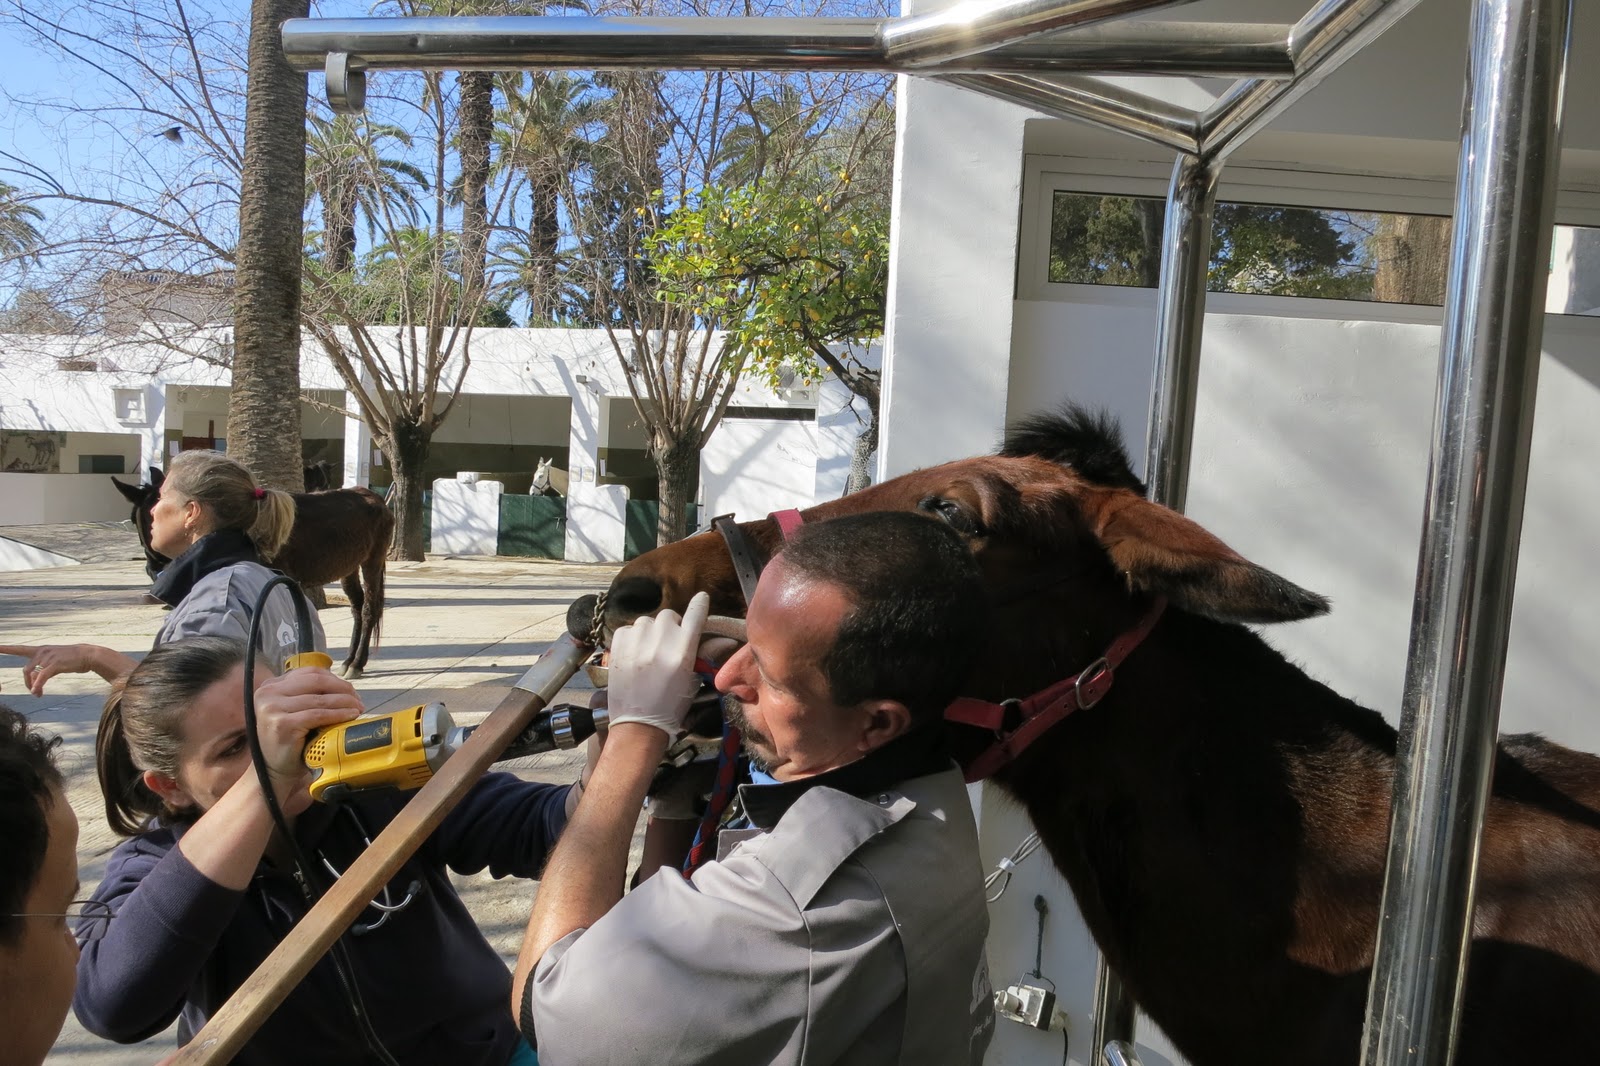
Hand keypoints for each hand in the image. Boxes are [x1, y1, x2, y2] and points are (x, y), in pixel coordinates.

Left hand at [0, 644, 96, 695]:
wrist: (88, 655)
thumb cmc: (72, 660)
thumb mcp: (55, 664)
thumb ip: (43, 671)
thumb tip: (35, 685)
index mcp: (41, 650)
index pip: (19, 649)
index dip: (6, 648)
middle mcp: (42, 651)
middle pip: (25, 670)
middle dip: (27, 683)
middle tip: (34, 692)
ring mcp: (48, 657)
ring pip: (32, 674)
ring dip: (32, 686)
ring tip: (38, 694)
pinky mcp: (55, 664)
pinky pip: (41, 676)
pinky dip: (37, 685)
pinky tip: (36, 692)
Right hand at [250, 666, 362, 810]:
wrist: (273, 770)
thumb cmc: (290, 740)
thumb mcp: (293, 710)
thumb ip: (308, 694)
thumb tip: (344, 686)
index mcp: (271, 686)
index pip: (310, 672)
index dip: (335, 679)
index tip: (350, 691)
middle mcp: (268, 693)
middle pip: (316, 681)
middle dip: (343, 689)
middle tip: (358, 700)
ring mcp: (273, 708)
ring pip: (320, 699)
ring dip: (345, 702)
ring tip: (358, 709)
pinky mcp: (283, 724)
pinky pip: (318, 715)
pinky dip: (338, 714)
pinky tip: (350, 716)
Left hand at [607, 592, 709, 737]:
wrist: (638, 724)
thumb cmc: (670, 706)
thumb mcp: (692, 681)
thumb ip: (700, 655)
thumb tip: (719, 638)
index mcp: (683, 651)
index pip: (695, 616)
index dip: (699, 605)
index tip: (701, 598)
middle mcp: (660, 642)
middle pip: (668, 616)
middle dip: (669, 626)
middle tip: (667, 644)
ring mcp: (637, 643)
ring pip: (646, 621)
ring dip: (649, 631)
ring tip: (648, 651)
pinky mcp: (618, 647)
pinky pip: (626, 629)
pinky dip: (631, 637)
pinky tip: (633, 654)